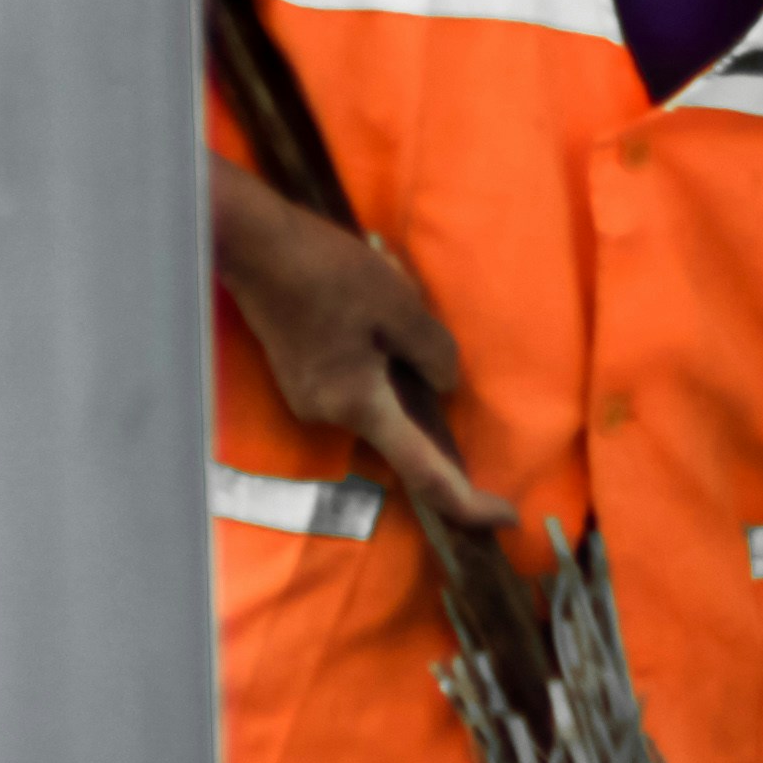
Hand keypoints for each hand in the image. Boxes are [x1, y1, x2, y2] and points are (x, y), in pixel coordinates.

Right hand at [204, 154, 513, 534]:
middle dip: (424, 388)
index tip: (508, 516)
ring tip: (386, 293)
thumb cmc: (329, 272)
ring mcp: (308, 400)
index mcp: (360, 406)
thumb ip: (434, 352)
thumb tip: (443, 383)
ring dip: (396, 361)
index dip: (468, 501)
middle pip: (399, 425)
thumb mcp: (401, 305)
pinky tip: (367, 303)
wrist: (254, 246)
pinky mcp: (299, 378)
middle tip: (418, 319)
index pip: (424, 471)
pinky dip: (375, 357)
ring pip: (376, 397)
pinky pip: (354, 383)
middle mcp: (330, 416)